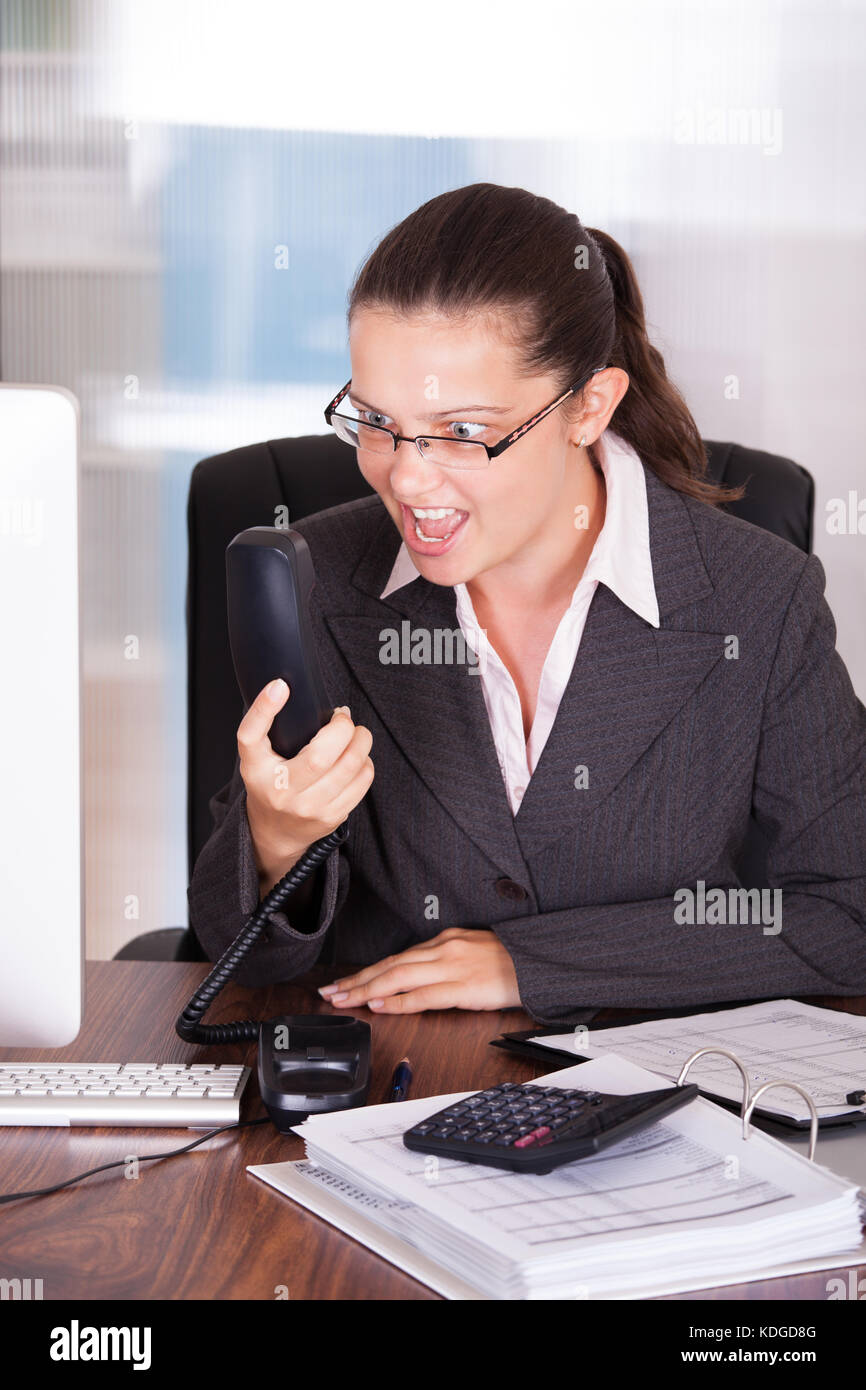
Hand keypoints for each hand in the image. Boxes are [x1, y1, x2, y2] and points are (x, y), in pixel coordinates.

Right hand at [238, 679, 373, 885]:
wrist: (273, 831)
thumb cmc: (266, 783)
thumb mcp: (254, 755)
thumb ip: (261, 722)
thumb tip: (281, 686)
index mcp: (258, 772)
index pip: (253, 737)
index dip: (265, 708)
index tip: (281, 686)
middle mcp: (282, 793)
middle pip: (321, 755)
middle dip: (344, 728)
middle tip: (343, 717)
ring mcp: (310, 809)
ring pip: (350, 768)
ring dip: (361, 742)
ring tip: (355, 734)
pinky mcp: (332, 817)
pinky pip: (361, 782)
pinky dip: (365, 763)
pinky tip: (355, 758)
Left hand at [318, 928, 522, 1012]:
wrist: (540, 961)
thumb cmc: (510, 961)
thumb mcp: (471, 953)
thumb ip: (444, 963)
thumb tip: (415, 980)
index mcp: (444, 941)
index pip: (396, 958)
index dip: (367, 972)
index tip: (344, 983)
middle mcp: (443, 949)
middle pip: (390, 965)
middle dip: (357, 980)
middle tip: (330, 993)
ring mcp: (453, 966)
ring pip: (399, 977)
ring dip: (368, 990)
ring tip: (345, 1000)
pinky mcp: (465, 986)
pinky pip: (425, 994)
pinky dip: (400, 1000)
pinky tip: (381, 1006)